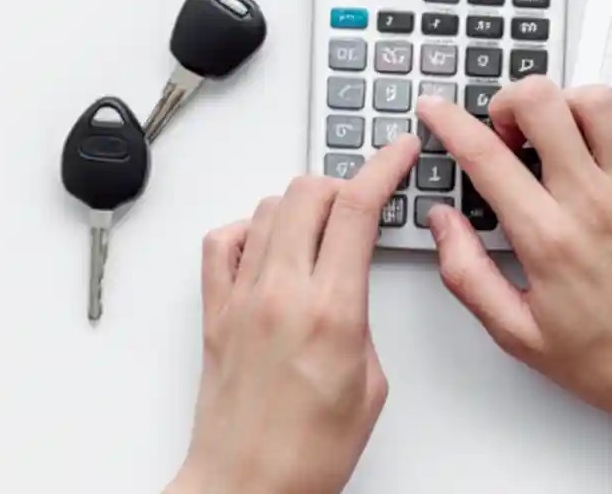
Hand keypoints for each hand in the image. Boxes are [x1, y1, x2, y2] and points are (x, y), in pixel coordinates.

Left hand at [167, 135, 419, 493]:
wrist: (247, 486)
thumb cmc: (308, 453)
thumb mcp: (372, 383)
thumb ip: (363, 317)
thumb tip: (352, 282)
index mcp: (331, 312)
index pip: (357, 209)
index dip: (383, 167)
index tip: (398, 151)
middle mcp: (280, 295)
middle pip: (309, 192)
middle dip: (344, 182)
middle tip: (363, 196)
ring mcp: (240, 299)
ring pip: (267, 207)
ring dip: (300, 204)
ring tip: (321, 225)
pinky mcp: (213, 312)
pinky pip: (222, 241)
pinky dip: (248, 229)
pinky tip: (266, 246)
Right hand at [416, 79, 611, 426]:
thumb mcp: (519, 334)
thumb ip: (468, 274)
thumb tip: (443, 224)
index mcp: (548, 239)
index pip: (485, 155)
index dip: (448, 120)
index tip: (436, 109)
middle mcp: (593, 202)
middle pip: (541, 103)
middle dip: (507, 101)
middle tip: (504, 131)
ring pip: (598, 99)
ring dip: (565, 102)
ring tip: (555, 132)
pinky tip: (609, 137)